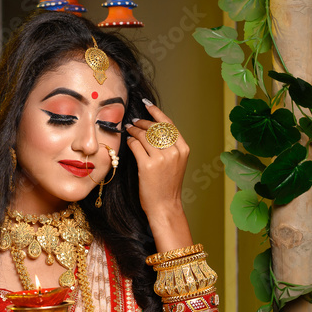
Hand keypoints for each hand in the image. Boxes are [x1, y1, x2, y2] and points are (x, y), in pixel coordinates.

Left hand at [125, 100, 189, 219]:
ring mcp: (161, 158)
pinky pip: (136, 145)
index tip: (147, 105)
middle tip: (134, 122)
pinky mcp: (148, 166)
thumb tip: (153, 129)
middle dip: (142, 122)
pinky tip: (128, 141)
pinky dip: (130, 141)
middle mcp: (174, 152)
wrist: (165, 206)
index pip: (169, 124)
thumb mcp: (176, 163)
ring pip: (144, 135)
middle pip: (155, 127)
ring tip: (129, 130)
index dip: (156, 113)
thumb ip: (169, 147)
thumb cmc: (168, 186)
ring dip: (134, 130)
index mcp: (183, 149)